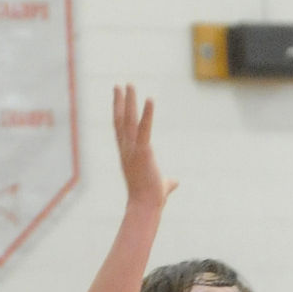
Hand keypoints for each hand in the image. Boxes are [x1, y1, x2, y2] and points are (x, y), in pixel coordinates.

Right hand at [113, 84, 177, 211]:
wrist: (145, 206)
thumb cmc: (150, 198)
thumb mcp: (160, 185)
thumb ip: (167, 181)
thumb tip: (175, 183)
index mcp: (127, 154)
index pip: (119, 129)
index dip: (117, 112)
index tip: (117, 98)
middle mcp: (126, 149)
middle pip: (120, 120)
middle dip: (120, 101)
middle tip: (120, 85)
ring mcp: (132, 149)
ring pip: (128, 120)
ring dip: (128, 101)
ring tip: (129, 85)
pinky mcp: (143, 151)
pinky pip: (144, 128)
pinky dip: (147, 113)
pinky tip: (149, 99)